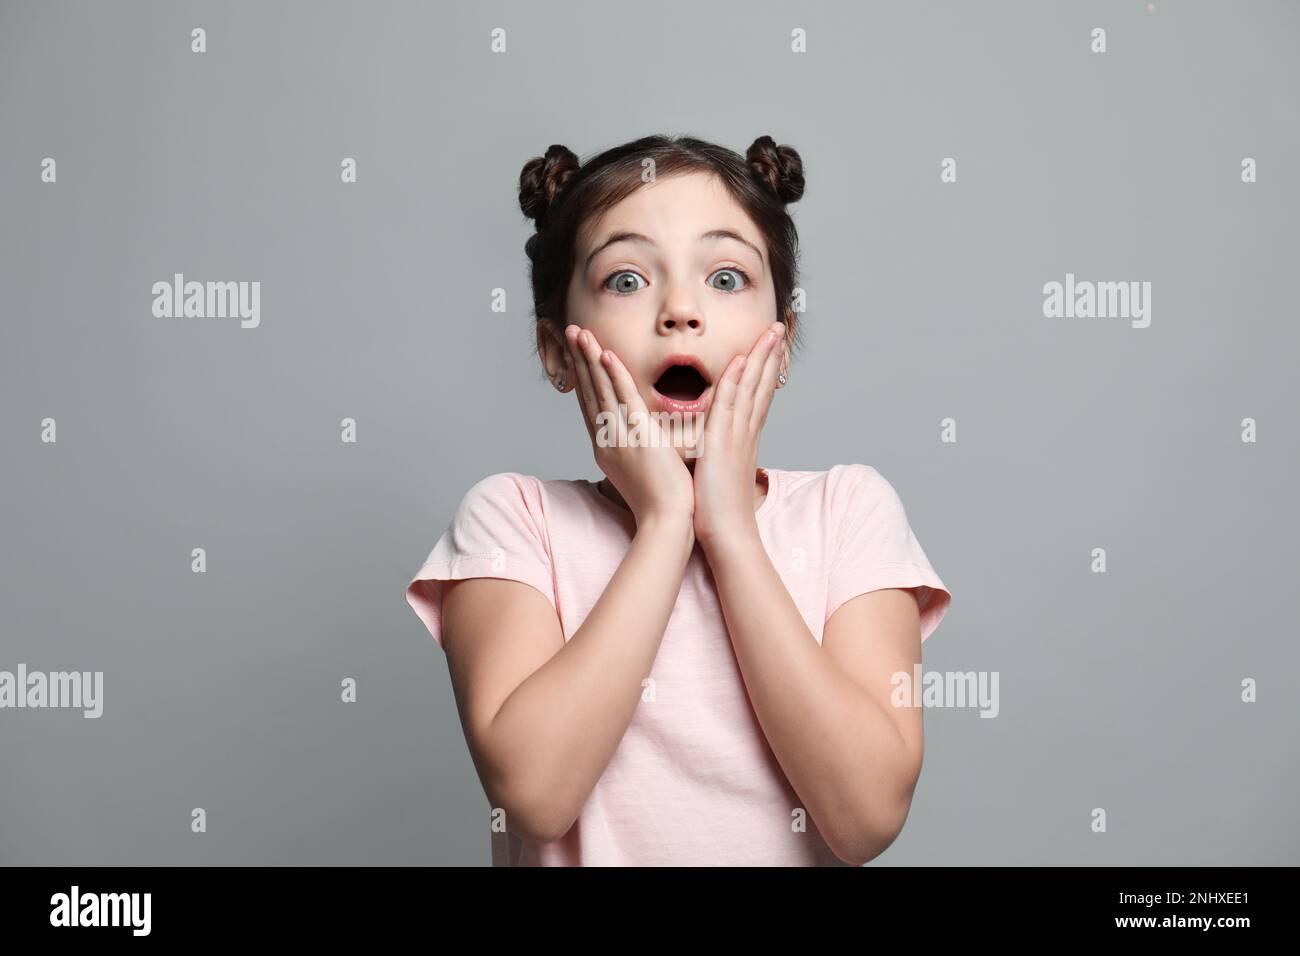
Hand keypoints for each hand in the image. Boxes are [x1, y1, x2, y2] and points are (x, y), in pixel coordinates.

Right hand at [564, 324, 695, 525]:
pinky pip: (623, 399)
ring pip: (601, 390)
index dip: (584, 378)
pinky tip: (605, 354)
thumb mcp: (643, 470)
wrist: (667, 520)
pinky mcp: (637, 436)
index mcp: (607, 448)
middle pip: (589, 392)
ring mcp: (619, 437)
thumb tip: (642, 439)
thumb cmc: (662, 501)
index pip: (591, 405)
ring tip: (580, 333)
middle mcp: (606, 440)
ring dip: (590, 359)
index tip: (579, 354)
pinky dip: (614, 375)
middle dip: (580, 360)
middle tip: (571, 332)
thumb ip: (638, 450)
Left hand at [691, 320, 785, 544]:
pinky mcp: (722, 443)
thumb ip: (722, 454)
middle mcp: (746, 432)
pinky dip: (736, 382)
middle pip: (762, 385)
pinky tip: (741, 361)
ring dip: (760, 358)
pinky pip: (730, 405)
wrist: (727, 534)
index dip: (765, 371)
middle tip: (778, 328)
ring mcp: (737, 436)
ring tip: (770, 332)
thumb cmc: (720, 510)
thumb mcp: (722, 473)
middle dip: (770, 355)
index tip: (770, 349)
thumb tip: (716, 447)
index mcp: (744, 439)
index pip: (758, 397)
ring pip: (751, 388)